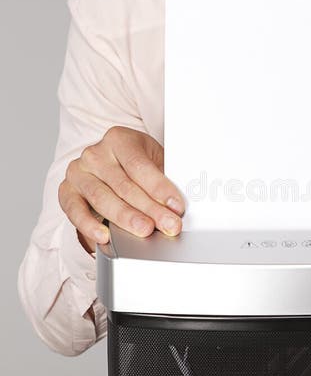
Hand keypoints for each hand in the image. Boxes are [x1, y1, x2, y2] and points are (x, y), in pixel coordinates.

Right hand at [58, 126, 184, 253]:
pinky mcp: (66, 191)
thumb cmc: (136, 166)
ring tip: (144, 230)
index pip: (140, 165)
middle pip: (124, 185)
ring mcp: (78, 172)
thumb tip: (178, 205)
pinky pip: (75, 211)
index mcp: (119, 139)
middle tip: (167, 224)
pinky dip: (89, 225)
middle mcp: (95, 154)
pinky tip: (104, 236)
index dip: (159, 188)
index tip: (176, 206)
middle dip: (150, 208)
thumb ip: (165, 179)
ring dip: (126, 218)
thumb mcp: (154, 163)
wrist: (111, 168)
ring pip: (102, 198)